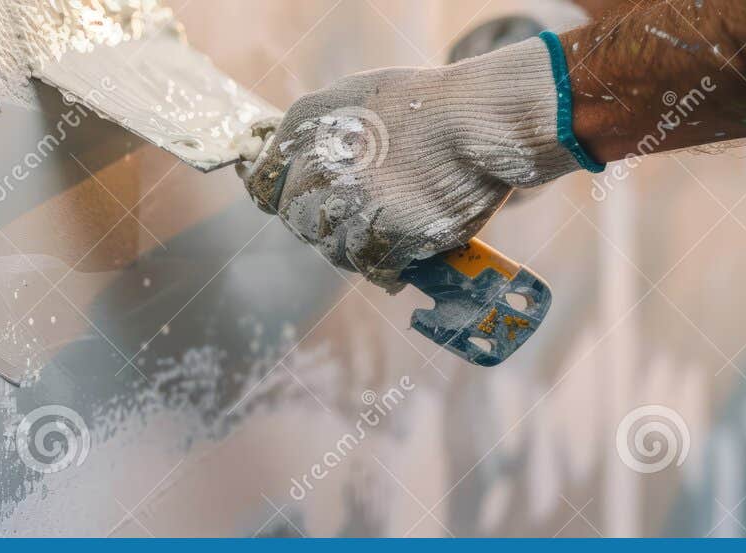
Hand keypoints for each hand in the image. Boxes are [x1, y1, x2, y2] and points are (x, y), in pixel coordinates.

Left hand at [238, 38, 588, 290]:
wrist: (482, 119)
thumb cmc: (428, 103)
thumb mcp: (358, 93)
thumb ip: (317, 125)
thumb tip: (282, 154)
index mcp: (308, 125)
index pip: (263, 181)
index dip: (276, 197)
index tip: (290, 205)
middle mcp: (319, 165)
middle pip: (295, 218)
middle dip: (316, 223)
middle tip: (348, 220)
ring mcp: (350, 204)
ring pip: (331, 247)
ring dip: (351, 246)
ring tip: (380, 232)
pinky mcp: (384, 236)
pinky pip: (370, 265)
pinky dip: (383, 264)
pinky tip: (400, 250)